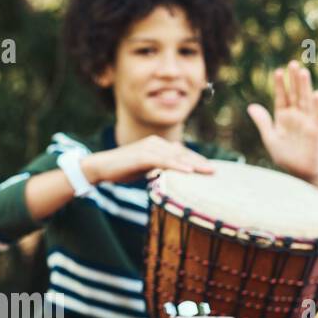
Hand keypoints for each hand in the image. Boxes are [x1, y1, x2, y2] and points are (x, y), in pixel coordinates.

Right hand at [86, 135, 216, 184]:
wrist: (101, 167)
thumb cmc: (121, 170)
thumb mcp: (144, 168)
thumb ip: (158, 168)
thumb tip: (169, 173)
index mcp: (157, 145)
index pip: (181, 153)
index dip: (196, 161)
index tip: (209, 169)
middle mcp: (156, 143)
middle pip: (183, 153)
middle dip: (200, 162)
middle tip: (215, 171)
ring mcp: (150, 148)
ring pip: (176, 156)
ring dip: (194, 164)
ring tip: (207, 171)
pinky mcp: (143, 155)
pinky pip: (164, 161)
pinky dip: (177, 166)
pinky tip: (189, 171)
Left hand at [247, 60, 317, 189]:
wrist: (299, 172)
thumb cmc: (285, 156)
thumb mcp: (270, 138)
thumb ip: (263, 122)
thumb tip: (251, 106)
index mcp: (284, 117)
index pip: (282, 97)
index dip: (280, 85)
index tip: (277, 71)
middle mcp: (296, 116)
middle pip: (295, 94)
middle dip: (293, 80)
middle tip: (292, 63)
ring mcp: (307, 121)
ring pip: (306, 100)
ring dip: (305, 87)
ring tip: (303, 72)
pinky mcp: (317, 130)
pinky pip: (317, 115)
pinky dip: (317, 105)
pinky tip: (316, 94)